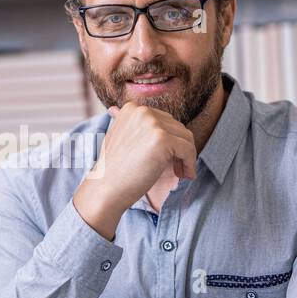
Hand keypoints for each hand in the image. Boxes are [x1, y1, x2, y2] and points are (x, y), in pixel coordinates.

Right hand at [73, 102, 196, 238]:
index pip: (165, 121)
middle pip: (177, 127)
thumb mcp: (122, 139)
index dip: (170, 140)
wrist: (105, 189)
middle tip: (178, 169)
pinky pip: (188, 149)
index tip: (169, 158)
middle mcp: (142, 111)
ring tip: (181, 173)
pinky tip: (186, 175)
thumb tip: (134, 118)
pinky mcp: (162, 139)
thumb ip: (134, 127)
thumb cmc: (115, 170)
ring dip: (187, 157)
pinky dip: (190, 164)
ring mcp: (152, 123)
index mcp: (132, 108)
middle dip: (180, 148)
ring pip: (186, 137)